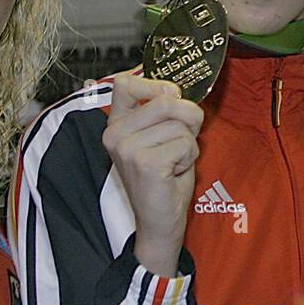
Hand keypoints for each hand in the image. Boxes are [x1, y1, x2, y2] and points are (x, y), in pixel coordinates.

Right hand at [103, 70, 203, 277]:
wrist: (159, 222)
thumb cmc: (164, 179)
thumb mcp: (160, 136)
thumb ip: (163, 111)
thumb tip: (176, 91)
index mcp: (115, 124)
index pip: (126, 82)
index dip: (158, 87)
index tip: (170, 102)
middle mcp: (114, 133)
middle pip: (166, 101)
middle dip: (188, 119)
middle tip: (181, 143)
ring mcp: (126, 148)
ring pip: (180, 124)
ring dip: (188, 144)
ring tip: (174, 162)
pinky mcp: (145, 162)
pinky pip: (185, 143)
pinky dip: (189, 157)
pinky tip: (174, 173)